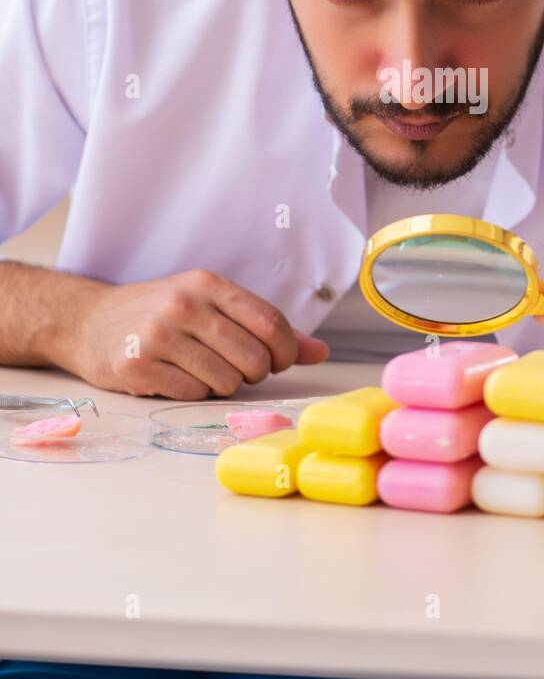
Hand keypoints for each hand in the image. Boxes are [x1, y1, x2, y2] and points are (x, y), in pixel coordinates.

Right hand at [56, 269, 329, 399]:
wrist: (87, 321)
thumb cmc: (159, 314)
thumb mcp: (210, 305)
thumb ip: (265, 328)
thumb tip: (320, 352)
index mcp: (208, 284)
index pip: (271, 323)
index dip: (286, 351)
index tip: (277, 361)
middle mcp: (185, 305)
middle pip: (254, 358)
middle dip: (255, 373)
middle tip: (237, 369)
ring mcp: (158, 336)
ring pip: (226, 381)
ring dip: (222, 385)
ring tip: (201, 369)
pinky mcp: (137, 367)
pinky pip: (192, 394)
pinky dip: (192, 393)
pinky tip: (175, 377)